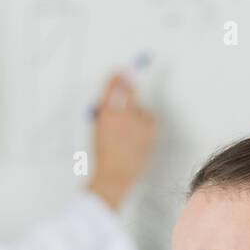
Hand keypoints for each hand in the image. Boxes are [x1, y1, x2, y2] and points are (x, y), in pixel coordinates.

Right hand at [87, 72, 156, 210]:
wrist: (114, 176)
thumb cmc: (105, 157)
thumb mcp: (98, 131)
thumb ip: (106, 113)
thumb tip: (115, 101)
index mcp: (105, 113)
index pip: (112, 85)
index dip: (117, 77)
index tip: (120, 73)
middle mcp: (121, 113)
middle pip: (130, 90)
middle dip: (130, 88)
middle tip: (130, 88)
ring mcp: (137, 121)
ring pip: (142, 109)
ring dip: (138, 115)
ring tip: (130, 134)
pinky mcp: (149, 130)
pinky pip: (151, 120)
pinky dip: (148, 125)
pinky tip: (140, 138)